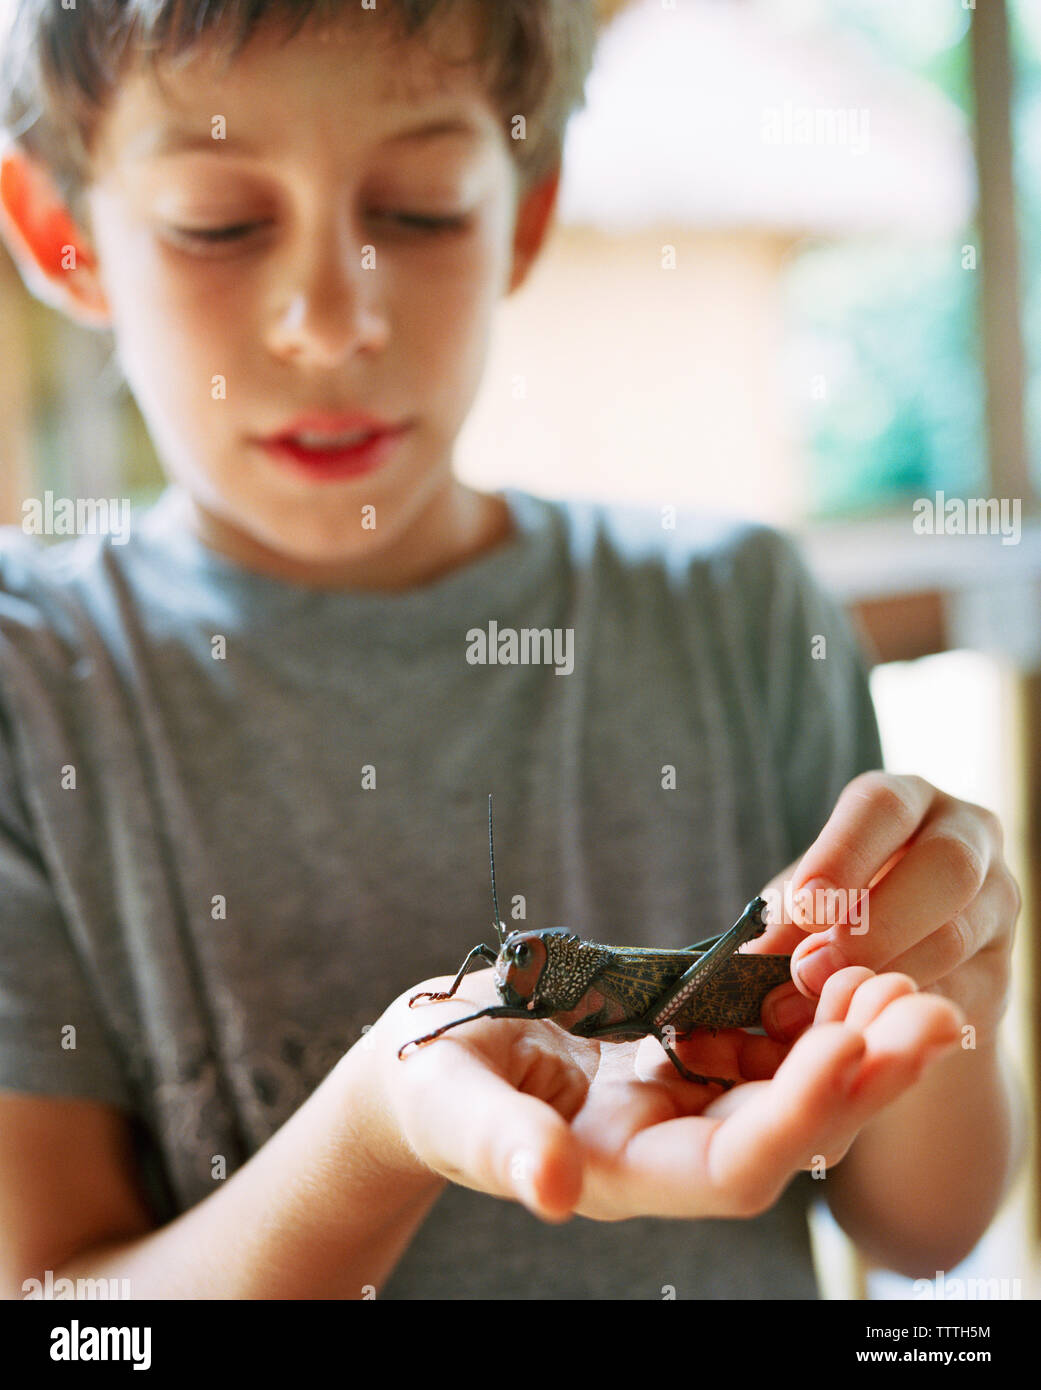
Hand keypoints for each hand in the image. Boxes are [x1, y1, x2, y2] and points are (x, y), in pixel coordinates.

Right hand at [365, 958, 962, 1223]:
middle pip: (791, 1129)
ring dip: (858, 1034)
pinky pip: (764, 1035)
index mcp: (623, 1172)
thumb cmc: (432, 1088)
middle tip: (930, 1009)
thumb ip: (504, 1149)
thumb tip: (552, 1191)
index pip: (732, 1164)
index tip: (851, 1042)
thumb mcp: (456, 1110)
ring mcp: (684, 1098)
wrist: (432, 1064)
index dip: (796, 1112)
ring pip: (792, 1079)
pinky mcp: (685, 1052)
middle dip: (866, 1076)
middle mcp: (673, 1146)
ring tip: (908, 978)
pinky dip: (811, 1001)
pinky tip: (848, 958)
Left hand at [757, 772, 1019, 1048]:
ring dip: (883, 976)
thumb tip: (750, 963)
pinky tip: (864, 1026)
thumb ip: (782, 926)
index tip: (806, 904)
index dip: (843, 853)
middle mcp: (965, 837)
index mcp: (906, 802)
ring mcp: (996, 902)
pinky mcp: (1001, 970)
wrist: (893, 972)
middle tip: (811, 968)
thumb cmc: (836, 915)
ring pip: (956, 935)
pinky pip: (963, 994)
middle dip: (876, 922)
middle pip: (946, 866)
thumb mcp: (804, 906)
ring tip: (822, 1005)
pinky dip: (907, 1013)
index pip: (883, 806)